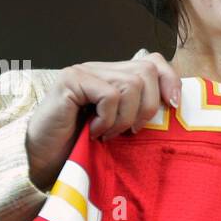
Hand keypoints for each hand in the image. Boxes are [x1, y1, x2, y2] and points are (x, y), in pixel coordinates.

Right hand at [25, 53, 181, 191]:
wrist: (45, 160)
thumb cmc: (83, 147)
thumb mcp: (121, 128)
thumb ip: (140, 110)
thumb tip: (174, 102)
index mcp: (113, 76)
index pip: (152, 60)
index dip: (169, 80)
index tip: (174, 107)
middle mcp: (99, 68)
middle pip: (146, 71)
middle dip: (147, 107)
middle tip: (130, 131)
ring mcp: (84, 72)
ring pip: (131, 85)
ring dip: (125, 117)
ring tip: (109, 133)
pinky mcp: (71, 81)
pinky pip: (110, 95)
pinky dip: (108, 119)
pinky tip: (95, 131)